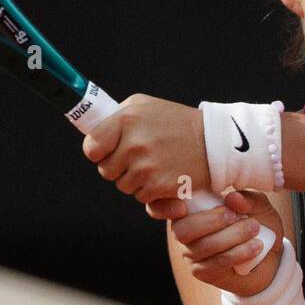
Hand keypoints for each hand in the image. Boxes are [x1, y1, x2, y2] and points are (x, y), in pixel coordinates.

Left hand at [81, 93, 208, 203]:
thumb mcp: (144, 106)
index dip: (99, 152)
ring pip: (123, 186)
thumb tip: (92, 134)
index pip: (91, 147)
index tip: (109, 151)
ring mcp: (146, 167)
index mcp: (126, 120)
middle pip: (106, 170)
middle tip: (140, 157)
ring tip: (156, 164)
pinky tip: (165, 176)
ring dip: (136, 180)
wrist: (213, 141)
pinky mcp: (159, 186)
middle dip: (120, 167)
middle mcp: (133, 144)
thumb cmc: (177, 122)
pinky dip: (151, 192)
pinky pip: (141, 198)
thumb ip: (116, 117)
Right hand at [148, 189, 284, 296]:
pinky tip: (255, 246)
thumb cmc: (256, 221)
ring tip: (254, 228)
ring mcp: (190, 254)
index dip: (163, 207)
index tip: (182, 205)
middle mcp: (183, 231)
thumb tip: (232, 199)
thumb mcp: (258, 205)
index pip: (160, 206)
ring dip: (230, 237)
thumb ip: (248, 199)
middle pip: (182, 230)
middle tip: (234, 215)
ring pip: (203, 247)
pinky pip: (216, 264)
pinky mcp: (202, 273)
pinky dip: (237, 253)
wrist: (268, 255)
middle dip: (209, 222)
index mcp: (189, 207)